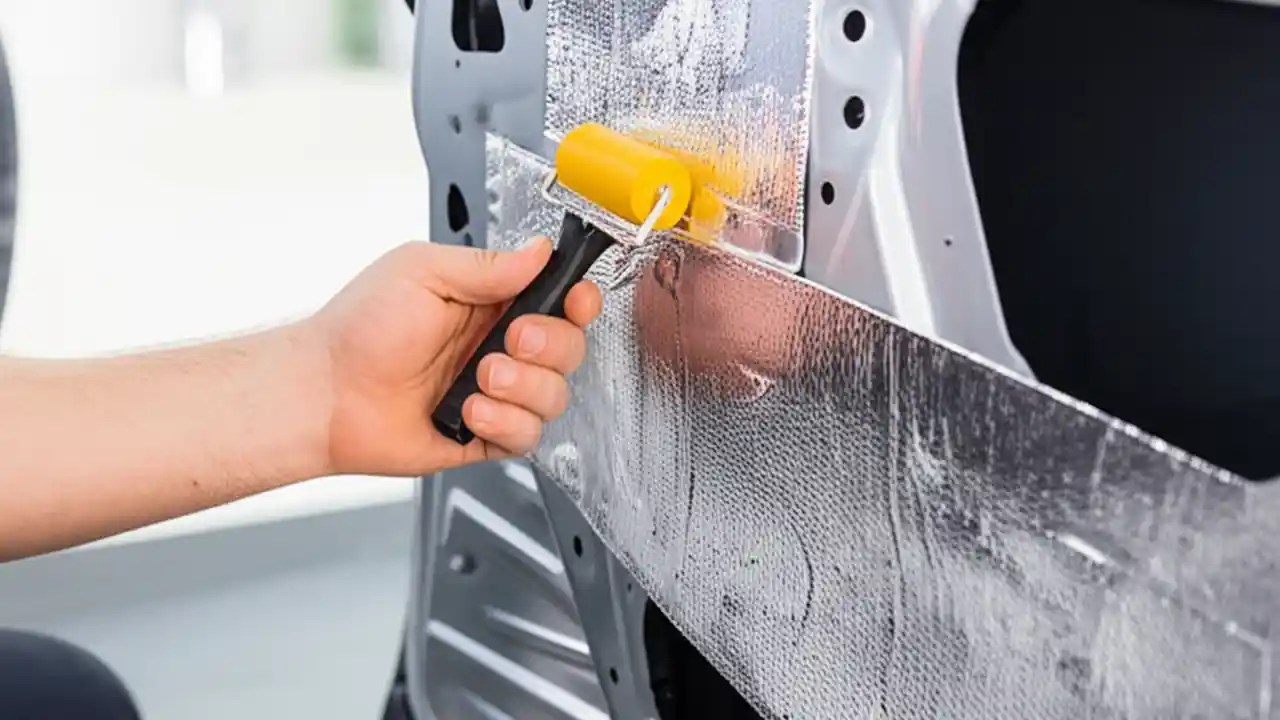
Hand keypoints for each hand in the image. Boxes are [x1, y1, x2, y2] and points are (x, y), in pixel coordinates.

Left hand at [311, 237, 602, 475]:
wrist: (325, 393)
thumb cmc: (357, 329)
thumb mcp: (421, 271)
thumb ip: (487, 265)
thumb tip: (538, 251)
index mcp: (489, 302)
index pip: (560, 299)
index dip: (579, 300)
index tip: (575, 300)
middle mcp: (498, 346)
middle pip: (570, 348)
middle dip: (549, 345)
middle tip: (510, 340)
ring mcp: (495, 392)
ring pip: (555, 395)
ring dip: (523, 387)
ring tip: (480, 379)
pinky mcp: (486, 434)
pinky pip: (528, 435)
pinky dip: (505, 422)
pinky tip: (470, 410)